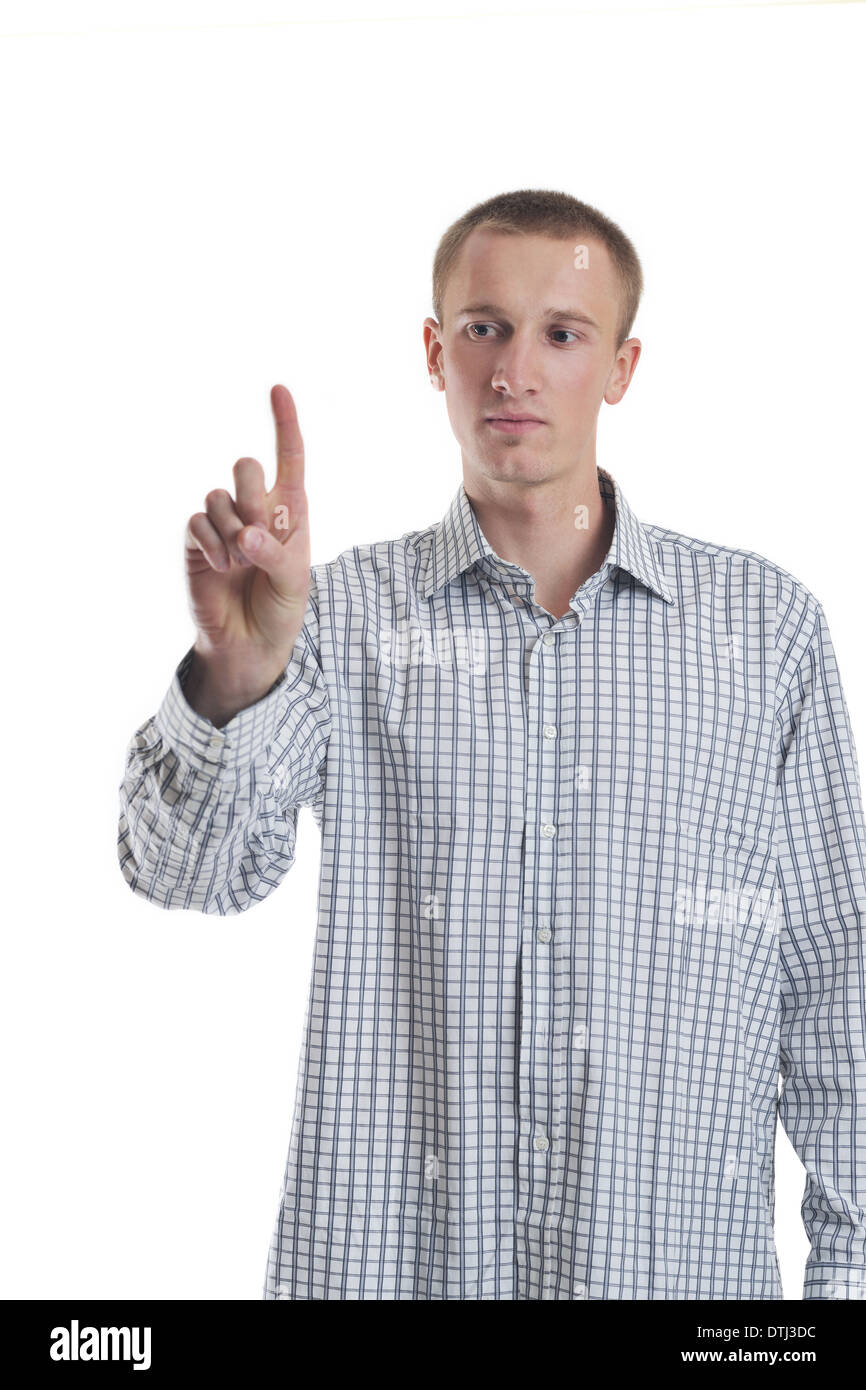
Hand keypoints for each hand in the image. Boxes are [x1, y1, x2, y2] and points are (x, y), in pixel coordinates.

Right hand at [182, 384, 309, 715]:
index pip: (289, 458)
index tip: (278, 388)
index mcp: (290, 511)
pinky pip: (198, 521)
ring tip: (239, 562)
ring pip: (219, 495)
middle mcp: (255, 510)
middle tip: (256, 535)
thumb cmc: (280, 608)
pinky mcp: (197, 540)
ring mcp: (224, 523)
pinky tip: (221, 568)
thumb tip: (245, 535)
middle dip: (252, 496)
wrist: (249, 643)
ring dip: (231, 530)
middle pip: (247, 467)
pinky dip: (211, 544)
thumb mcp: (293, 582)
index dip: (284, 423)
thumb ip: (275, 554)